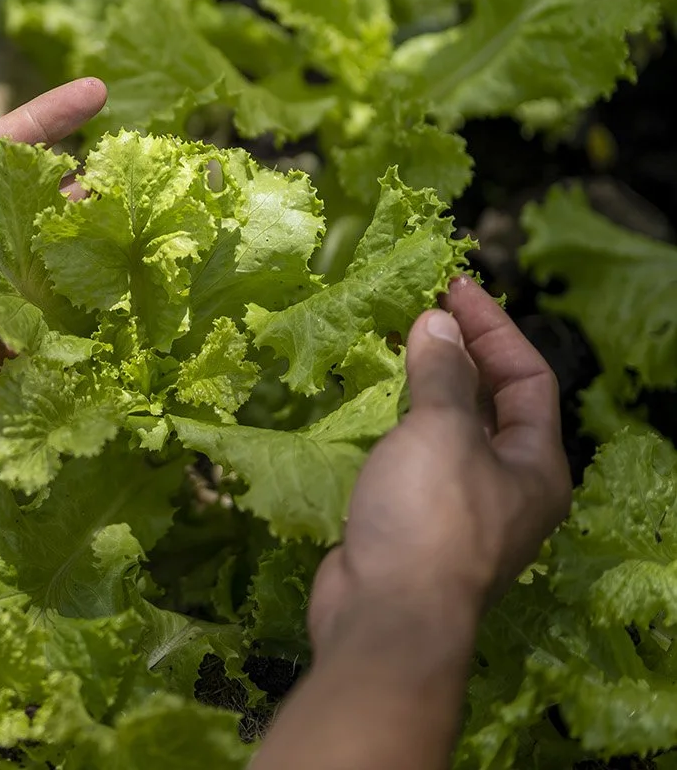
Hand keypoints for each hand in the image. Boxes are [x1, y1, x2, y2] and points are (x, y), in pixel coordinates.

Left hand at [0, 78, 107, 488]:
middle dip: (77, 196)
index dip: (40, 124)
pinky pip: (44, 336)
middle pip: (28, 215)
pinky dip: (77, 324)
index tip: (95, 94)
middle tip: (132, 186)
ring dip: (87, 260)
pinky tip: (117, 314)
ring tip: (139, 245)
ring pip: (46, 273)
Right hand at [307, 277, 573, 655]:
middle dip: (460, 355)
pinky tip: (368, 412)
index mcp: (536, 466)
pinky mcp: (415, 528)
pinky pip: (413, 462)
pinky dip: (397, 428)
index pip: (528, 378)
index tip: (453, 287)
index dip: (493, 328)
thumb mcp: (440, 430)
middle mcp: (508, 488)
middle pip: (492, 405)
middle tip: (422, 311)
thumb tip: (438, 323)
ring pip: (450, 434)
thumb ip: (441, 373)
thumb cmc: (429, 519)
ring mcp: (460, 512)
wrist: (387, 617)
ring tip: (393, 351)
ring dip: (425, 390)